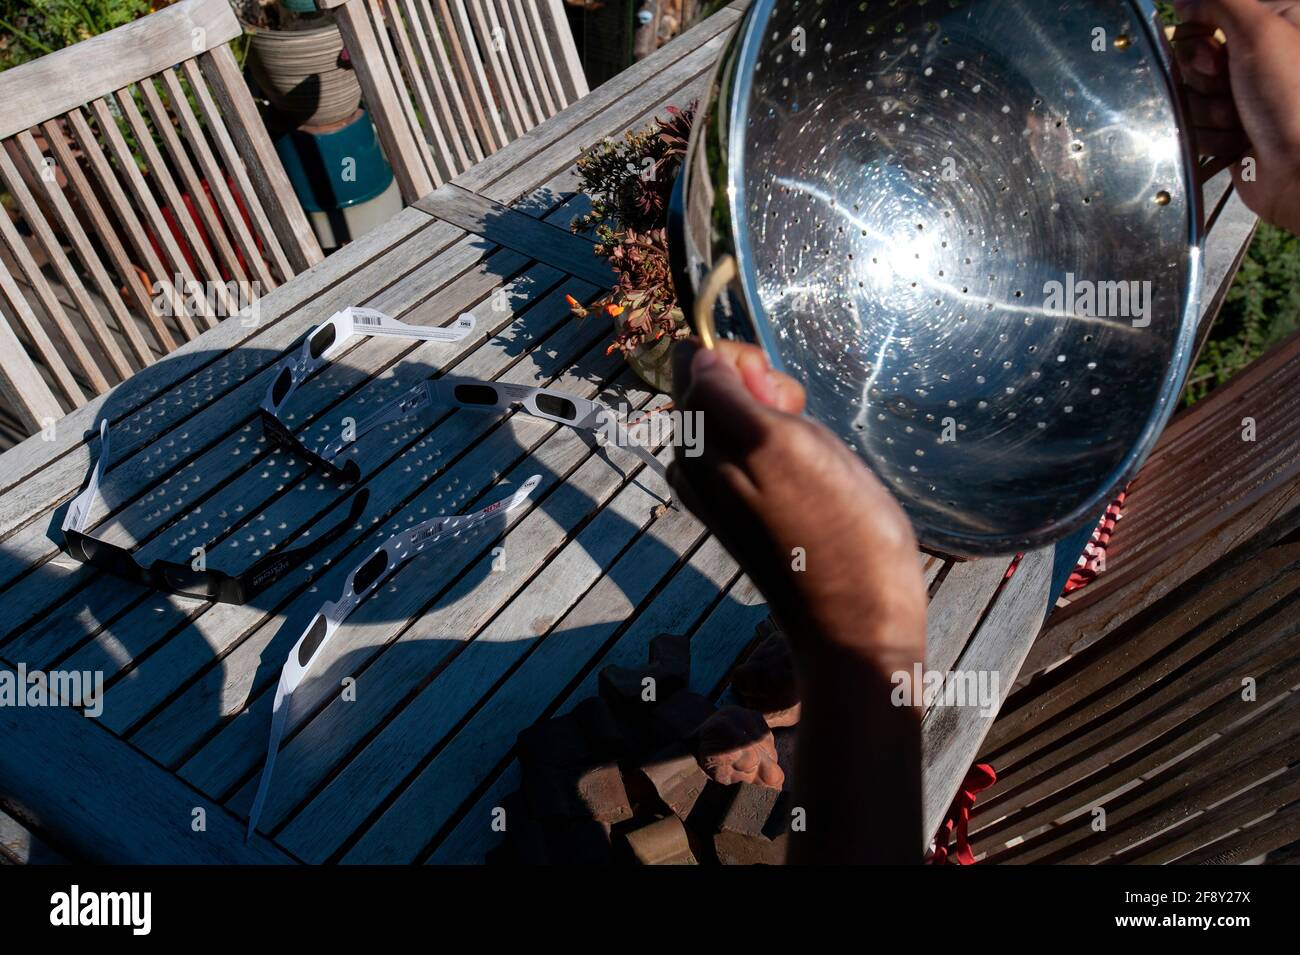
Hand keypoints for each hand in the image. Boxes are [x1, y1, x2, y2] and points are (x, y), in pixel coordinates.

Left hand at [669, 339, 925, 674]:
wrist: (860, 617)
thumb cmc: (833, 529)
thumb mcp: (774, 443)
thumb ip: (724, 395)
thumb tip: (700, 357)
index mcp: (695, 445)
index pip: (696, 360)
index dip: (746, 362)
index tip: (779, 400)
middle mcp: (699, 463)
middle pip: (724, 384)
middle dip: (770, 392)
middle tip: (806, 438)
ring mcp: (726, 486)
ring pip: (752, 413)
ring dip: (790, 422)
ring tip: (818, 466)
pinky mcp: (756, 505)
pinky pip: (769, 448)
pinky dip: (797, 449)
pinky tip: (818, 481)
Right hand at [1172, 0, 1299, 232]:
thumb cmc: (1293, 98)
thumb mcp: (1260, 32)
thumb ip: (1219, 2)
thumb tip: (1183, 0)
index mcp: (1274, 22)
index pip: (1204, 17)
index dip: (1199, 38)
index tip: (1216, 55)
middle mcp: (1258, 55)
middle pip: (1190, 58)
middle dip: (1204, 80)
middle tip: (1233, 90)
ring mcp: (1242, 94)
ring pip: (1190, 95)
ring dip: (1210, 113)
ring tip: (1242, 122)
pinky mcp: (1229, 129)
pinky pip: (1194, 127)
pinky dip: (1212, 137)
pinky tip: (1238, 142)